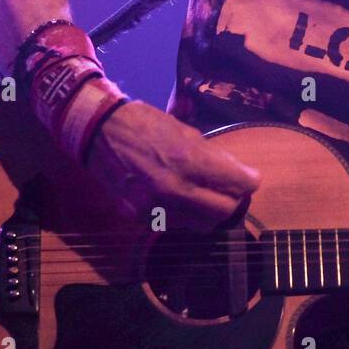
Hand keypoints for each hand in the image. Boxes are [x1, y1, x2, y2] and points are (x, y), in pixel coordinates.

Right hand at [87, 98, 260, 229]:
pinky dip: (185, 215)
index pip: (240, 184)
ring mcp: (157, 206)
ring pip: (202, 224)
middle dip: (233, 199)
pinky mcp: (141, 217)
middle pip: (225, 210)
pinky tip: (180, 199)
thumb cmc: (146, 124)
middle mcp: (176, 189)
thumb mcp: (186, 131)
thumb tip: (237, 173)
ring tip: (205, 194)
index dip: (249, 180)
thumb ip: (213, 156)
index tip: (249, 178)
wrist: (98, 132)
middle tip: (230, 189)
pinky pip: (176, 224)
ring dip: (209, 211)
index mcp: (190, 161)